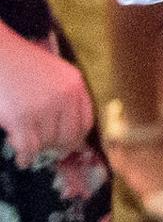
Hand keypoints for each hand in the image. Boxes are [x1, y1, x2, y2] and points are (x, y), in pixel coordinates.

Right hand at [0, 28, 93, 168]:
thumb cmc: (19, 62)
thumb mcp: (52, 73)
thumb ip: (63, 95)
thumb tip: (70, 135)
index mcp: (75, 83)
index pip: (85, 122)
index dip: (75, 138)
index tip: (67, 145)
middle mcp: (65, 95)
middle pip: (69, 137)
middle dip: (56, 147)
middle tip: (45, 150)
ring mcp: (44, 107)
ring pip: (46, 143)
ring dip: (36, 149)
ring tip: (26, 146)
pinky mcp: (22, 118)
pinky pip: (29, 149)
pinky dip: (25, 157)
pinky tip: (22, 159)